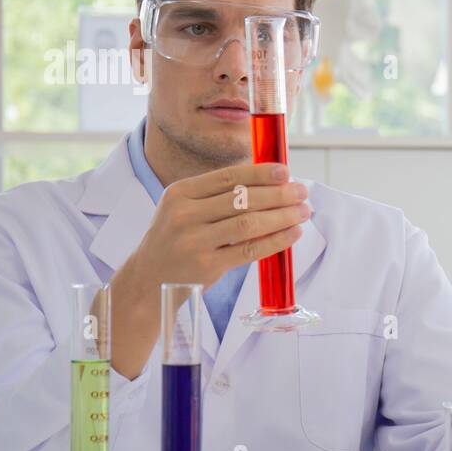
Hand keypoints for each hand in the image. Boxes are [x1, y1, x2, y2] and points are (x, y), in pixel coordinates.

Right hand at [110, 162, 310, 377]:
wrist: (148, 279)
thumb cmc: (176, 240)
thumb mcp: (183, 209)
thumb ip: (218, 196)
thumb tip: (270, 182)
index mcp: (180, 193)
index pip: (228, 176)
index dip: (260, 173)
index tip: (285, 171)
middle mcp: (184, 214)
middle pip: (242, 199)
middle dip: (279, 194)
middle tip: (302, 192)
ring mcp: (193, 241)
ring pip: (249, 223)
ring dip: (282, 216)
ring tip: (303, 212)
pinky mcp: (206, 266)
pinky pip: (249, 250)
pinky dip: (275, 240)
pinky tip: (292, 233)